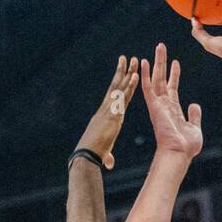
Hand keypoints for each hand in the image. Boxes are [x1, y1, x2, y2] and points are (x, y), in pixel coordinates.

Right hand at [76, 55, 138, 169]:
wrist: (86, 156)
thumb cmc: (92, 156)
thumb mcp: (104, 154)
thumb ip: (108, 156)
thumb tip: (110, 163)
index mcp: (104, 116)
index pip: (113, 97)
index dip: (118, 86)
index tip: (123, 74)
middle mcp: (105, 110)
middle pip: (115, 87)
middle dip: (121, 72)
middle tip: (127, 58)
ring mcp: (109, 110)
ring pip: (119, 88)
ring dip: (127, 73)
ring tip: (133, 59)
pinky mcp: (113, 114)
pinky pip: (123, 97)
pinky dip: (129, 86)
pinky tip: (135, 76)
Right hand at [140, 43, 201, 159]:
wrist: (178, 153)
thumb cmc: (186, 147)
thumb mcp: (195, 127)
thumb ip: (194, 115)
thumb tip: (194, 104)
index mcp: (173, 110)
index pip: (172, 87)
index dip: (174, 74)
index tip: (176, 62)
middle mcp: (164, 106)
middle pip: (162, 79)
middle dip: (162, 62)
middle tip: (162, 47)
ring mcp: (158, 105)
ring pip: (155, 79)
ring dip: (156, 62)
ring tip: (159, 47)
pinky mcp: (154, 107)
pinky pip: (147, 88)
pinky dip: (145, 75)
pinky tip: (144, 61)